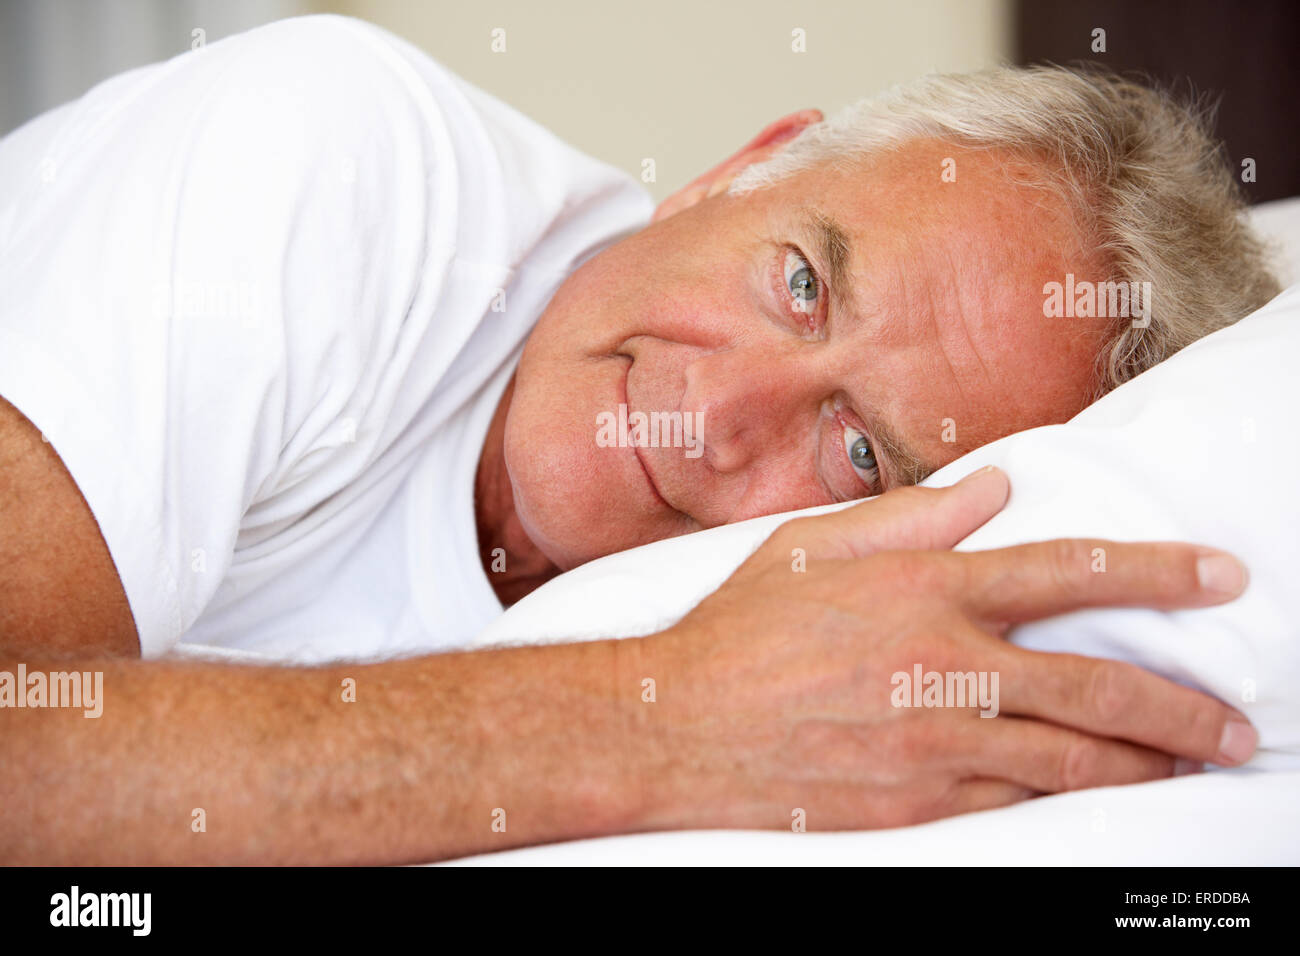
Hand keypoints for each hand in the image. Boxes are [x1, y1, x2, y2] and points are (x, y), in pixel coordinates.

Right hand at [634, 466, 1256, 830]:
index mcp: (924, 589)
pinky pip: (1017, 798)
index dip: (1156, 573)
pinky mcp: (919, 799)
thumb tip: (994, 485)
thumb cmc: (741, 631)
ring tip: (1192, 757)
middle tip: (1234, 718)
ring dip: (1147, 757)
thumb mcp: (815, 546)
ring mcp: (935, 739)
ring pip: (1073, 754)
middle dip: (1182, 702)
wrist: (680, 728)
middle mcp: (944, 663)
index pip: (1065, 572)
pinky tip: (1101, 787)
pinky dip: (1071, 792)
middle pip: (1097, 684)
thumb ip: (914, 513)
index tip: (1218, 577)